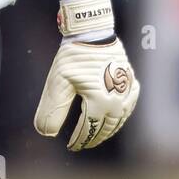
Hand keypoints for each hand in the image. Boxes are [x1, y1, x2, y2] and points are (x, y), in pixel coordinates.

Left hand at [33, 36, 139, 150]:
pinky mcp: (131, 82)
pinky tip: (112, 118)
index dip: (80, 140)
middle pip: (106, 127)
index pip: (90, 129)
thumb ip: (52, 110)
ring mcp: (128, 91)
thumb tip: (47, 133)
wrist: (92, 31)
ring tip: (95, 136)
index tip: (71, 146)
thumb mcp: (57, 83)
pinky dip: (119, 116)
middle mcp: (119, 100)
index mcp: (101, 102)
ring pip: (119, 119)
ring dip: (107, 130)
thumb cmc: (73, 56)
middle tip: (82, 144)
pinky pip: (128, 106)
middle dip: (94, 138)